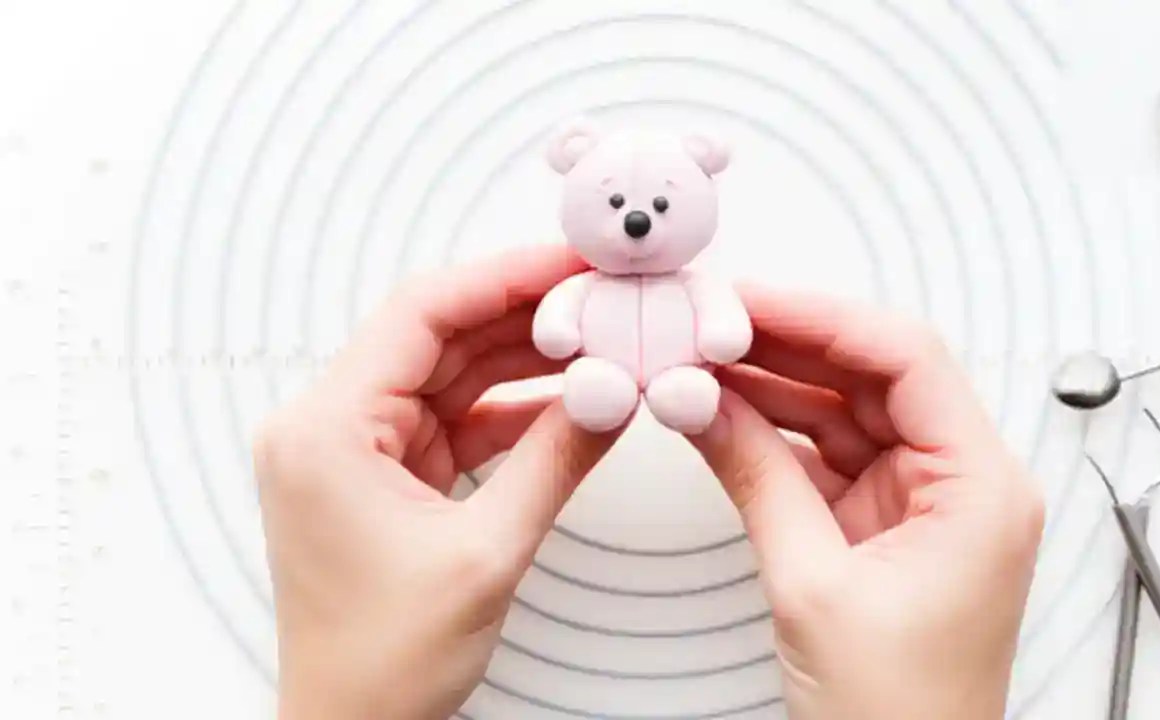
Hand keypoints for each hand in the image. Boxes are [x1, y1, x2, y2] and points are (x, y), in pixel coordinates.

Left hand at [253, 247, 617, 719]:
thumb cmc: (378, 665)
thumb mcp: (487, 552)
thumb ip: (556, 460)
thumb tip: (610, 394)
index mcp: (324, 430)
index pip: (421, 315)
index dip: (504, 279)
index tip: (568, 265)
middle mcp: (328, 428)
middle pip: (439, 337)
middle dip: (525, 317)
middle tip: (599, 299)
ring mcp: (356, 451)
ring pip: (452, 375)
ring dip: (525, 362)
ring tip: (599, 342)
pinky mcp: (385, 475)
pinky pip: (456, 420)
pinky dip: (512, 411)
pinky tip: (570, 401)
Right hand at [690, 287, 1044, 719]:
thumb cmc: (898, 717)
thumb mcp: (811, 585)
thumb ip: (754, 476)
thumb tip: (703, 400)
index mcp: (981, 489)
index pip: (906, 359)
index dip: (821, 316)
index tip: (749, 300)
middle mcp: (961, 484)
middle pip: (871, 375)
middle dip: (785, 344)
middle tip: (708, 322)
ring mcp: (919, 503)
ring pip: (842, 410)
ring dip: (770, 386)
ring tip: (698, 360)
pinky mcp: (881, 526)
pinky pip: (823, 456)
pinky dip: (771, 435)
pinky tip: (720, 413)